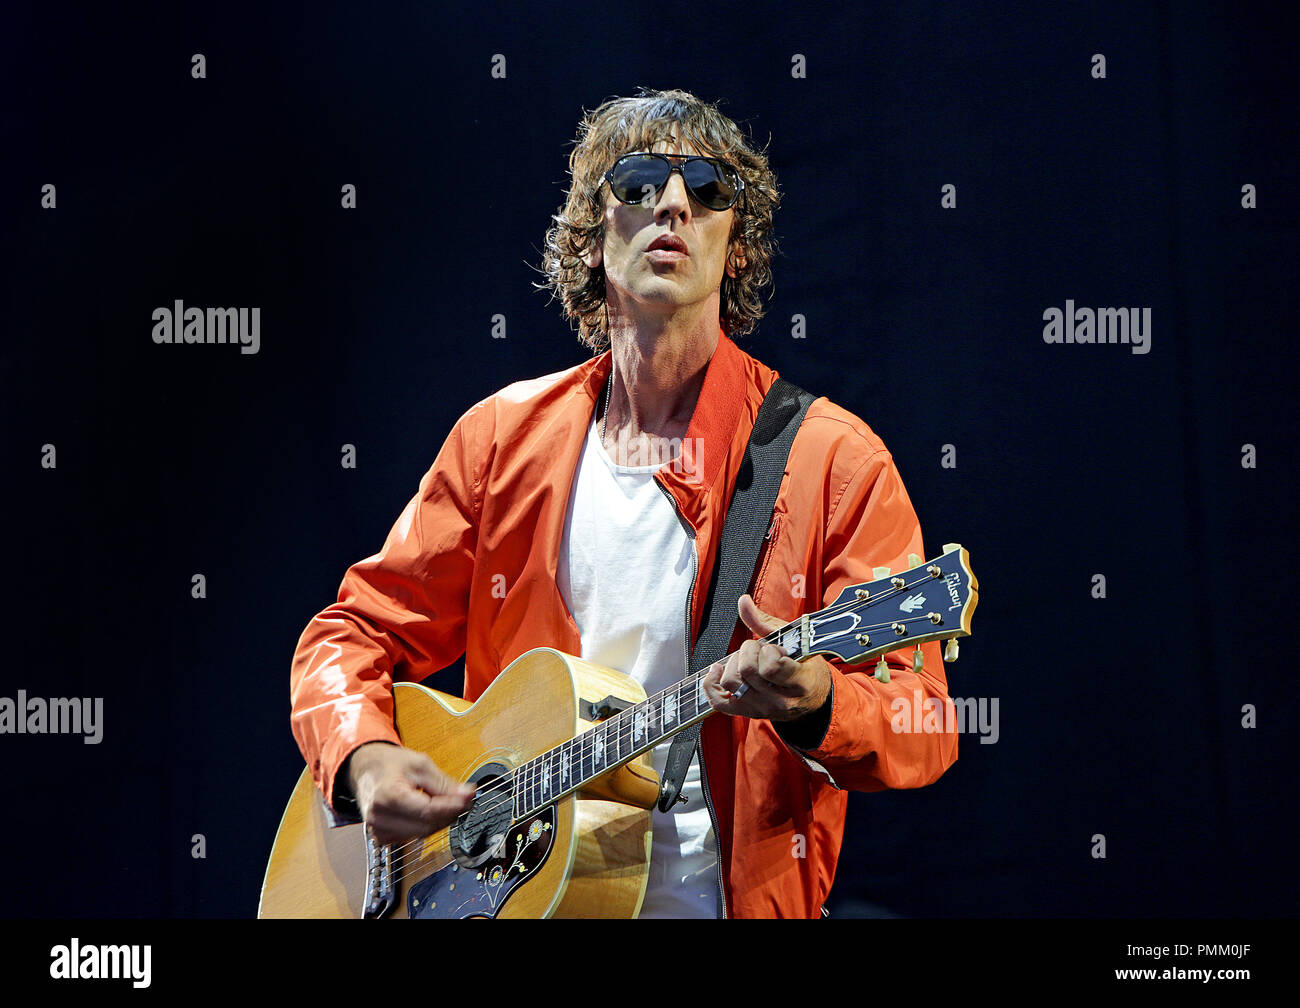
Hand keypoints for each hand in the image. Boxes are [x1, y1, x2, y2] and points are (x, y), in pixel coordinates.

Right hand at [345, 742, 474, 846]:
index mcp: (388, 796)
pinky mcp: (382, 837)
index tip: (469, 799)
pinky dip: (426, 825)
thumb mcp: (419, 764)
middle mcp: (380, 818)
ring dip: (440, 820)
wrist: (366, 770)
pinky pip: (413, 836)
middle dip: (450, 814)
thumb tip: (467, 795)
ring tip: (448, 803)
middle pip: (426, 826)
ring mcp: (379, 831)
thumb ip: (444, 783)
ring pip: (422, 833)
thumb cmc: (389, 764)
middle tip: (465, 800)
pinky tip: (431, 812)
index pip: (428, 811)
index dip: (452, 807)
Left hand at [702, 594, 831, 722]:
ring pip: (731, 683)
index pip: (771, 668)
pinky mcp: (749, 713)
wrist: (813, 697)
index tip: (775, 648)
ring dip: (734, 664)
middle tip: (760, 650)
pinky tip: (717, 669)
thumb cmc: (806, 665)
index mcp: (799, 682)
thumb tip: (743, 601)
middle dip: (748, 651)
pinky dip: (711, 684)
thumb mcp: (793, 641)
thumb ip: (764, 622)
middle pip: (746, 671)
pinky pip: (719, 702)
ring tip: (747, 660)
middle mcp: (781, 701)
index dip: (767, 651)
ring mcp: (764, 710)